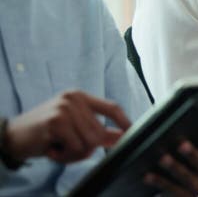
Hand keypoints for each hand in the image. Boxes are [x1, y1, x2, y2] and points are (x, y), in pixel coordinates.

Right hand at [4, 90, 129, 163]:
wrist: (12, 136)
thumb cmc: (45, 132)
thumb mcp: (73, 127)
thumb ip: (97, 129)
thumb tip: (121, 136)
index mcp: (80, 97)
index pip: (112, 107)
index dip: (124, 122)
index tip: (131, 133)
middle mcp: (74, 99)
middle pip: (101, 132)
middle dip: (87, 149)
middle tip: (67, 148)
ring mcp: (64, 109)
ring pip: (89, 142)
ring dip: (74, 154)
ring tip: (58, 147)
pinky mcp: (55, 122)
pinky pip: (75, 148)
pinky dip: (64, 156)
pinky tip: (51, 148)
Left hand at [143, 120, 197, 196]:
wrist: (194, 192)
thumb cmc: (195, 166)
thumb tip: (192, 120)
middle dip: (193, 154)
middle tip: (183, 145)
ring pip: (187, 178)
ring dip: (175, 168)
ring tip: (163, 159)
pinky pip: (171, 190)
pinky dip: (160, 182)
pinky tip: (148, 175)